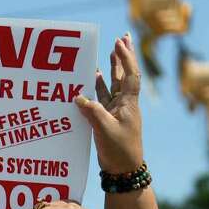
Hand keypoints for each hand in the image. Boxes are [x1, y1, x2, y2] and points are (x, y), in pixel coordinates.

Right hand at [73, 34, 143, 173]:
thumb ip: (92, 111)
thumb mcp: (104, 130)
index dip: (125, 58)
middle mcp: (124, 104)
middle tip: (122, 38)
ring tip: (110, 51)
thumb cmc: (119, 150)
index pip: (129, 75)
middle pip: (124, 75)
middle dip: (123, 56)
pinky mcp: (108, 120)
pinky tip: (94, 77)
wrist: (124, 170)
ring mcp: (116, 111)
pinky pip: (103, 98)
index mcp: (128, 104)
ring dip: (112, 68)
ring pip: (113, 84)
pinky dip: (98, 87)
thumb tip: (78, 97)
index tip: (119, 42)